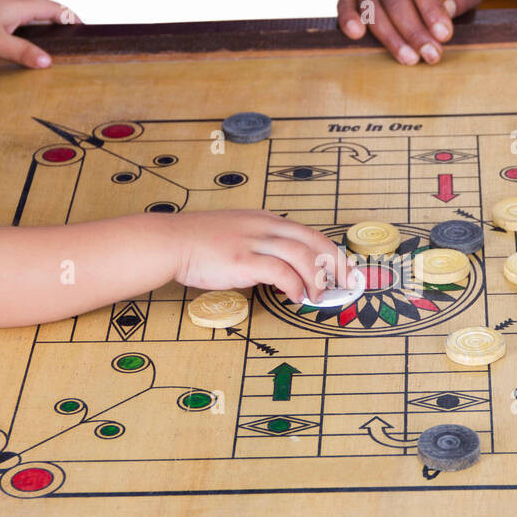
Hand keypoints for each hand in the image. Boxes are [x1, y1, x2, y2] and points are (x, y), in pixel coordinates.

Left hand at [0, 0, 81, 68]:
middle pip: (40, 8)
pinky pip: (9, 9)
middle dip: (54, 22)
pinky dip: (17, 21)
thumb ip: (24, 53)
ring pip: (23, 9)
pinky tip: (9, 35)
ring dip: (33, 23)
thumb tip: (48, 62)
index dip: (71, 17)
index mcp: (17, 3)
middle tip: (63, 40)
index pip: (54, 8)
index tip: (83, 27)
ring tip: (37, 42)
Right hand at [163, 210, 352, 304]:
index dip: (330, 252)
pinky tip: (296, 297)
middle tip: (345, 284)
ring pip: (302, 255)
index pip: (309, 233)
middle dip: (335, 264)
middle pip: (314, 241)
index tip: (342, 270)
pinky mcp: (243, 260)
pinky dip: (295, 286)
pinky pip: (281, 272)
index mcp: (265, 219)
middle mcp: (264, 226)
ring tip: (318, 296)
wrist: (171, 241)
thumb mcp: (237, 233)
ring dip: (316, 279)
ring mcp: (254, 241)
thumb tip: (281, 267)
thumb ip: (260, 244)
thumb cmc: (199, 242)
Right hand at [337, 0, 482, 64]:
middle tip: (430, 55)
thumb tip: (448, 9)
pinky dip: (348, 18)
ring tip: (409, 59)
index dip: (431, 10)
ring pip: (373, 7)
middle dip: (413, 31)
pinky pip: (345, 4)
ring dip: (389, 36)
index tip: (444, 35)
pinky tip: (356, 35)